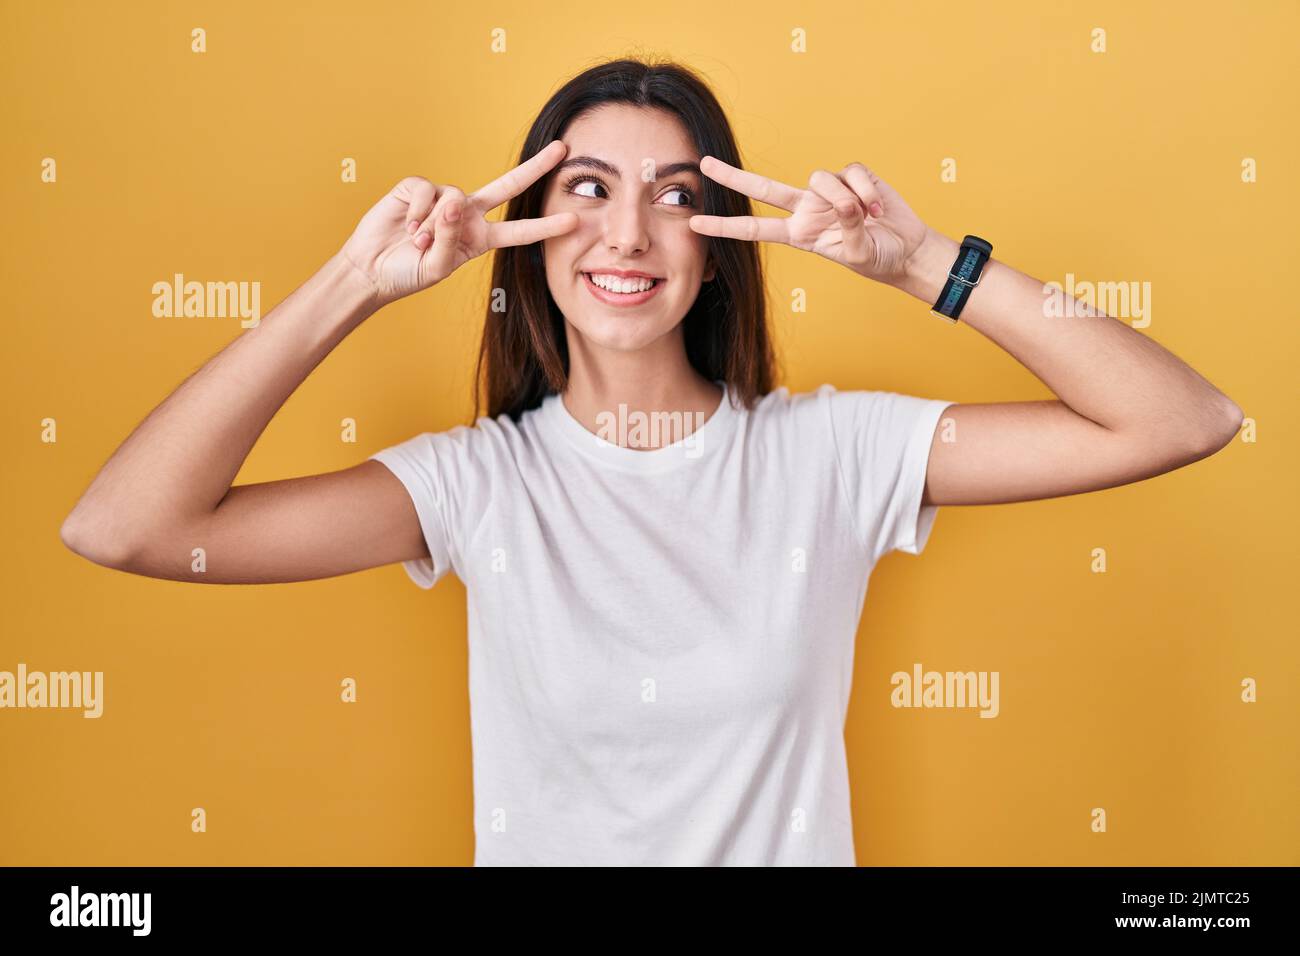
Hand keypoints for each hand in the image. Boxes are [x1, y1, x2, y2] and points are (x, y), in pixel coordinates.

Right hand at [340, 140, 578, 305]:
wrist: (372, 268)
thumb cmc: (408, 273)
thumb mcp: (437, 266)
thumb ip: (451, 237)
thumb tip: (454, 202)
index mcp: (480, 238)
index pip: (519, 231)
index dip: (545, 226)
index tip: (573, 220)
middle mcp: (467, 214)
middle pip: (507, 186)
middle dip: (535, 168)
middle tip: (563, 149)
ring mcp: (443, 198)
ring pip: (453, 198)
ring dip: (434, 225)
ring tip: (418, 242)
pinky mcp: (417, 187)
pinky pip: (427, 191)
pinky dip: (417, 211)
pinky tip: (406, 226)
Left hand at [688, 157, 927, 282]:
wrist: (906, 250)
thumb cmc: (878, 257)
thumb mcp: (858, 253)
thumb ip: (848, 228)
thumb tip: (845, 202)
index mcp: (800, 234)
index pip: (755, 229)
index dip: (725, 227)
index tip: (695, 224)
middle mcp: (807, 209)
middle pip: (764, 189)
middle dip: (733, 177)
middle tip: (704, 164)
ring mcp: (828, 192)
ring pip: (820, 177)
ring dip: (847, 196)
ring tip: (869, 216)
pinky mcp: (852, 176)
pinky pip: (852, 172)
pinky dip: (867, 189)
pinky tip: (878, 207)